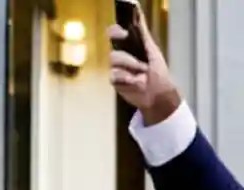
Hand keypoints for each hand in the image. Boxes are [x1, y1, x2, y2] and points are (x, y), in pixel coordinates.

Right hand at [108, 6, 180, 124]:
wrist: (157, 93)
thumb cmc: (157, 72)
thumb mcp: (152, 50)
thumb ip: (143, 33)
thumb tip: (137, 12)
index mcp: (131, 47)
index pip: (116, 35)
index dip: (115, 32)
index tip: (120, 33)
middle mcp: (122, 57)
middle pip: (114, 51)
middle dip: (125, 57)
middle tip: (135, 61)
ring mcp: (117, 69)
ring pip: (114, 63)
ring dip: (130, 67)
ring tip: (141, 74)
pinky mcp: (115, 81)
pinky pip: (114, 76)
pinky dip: (125, 79)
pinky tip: (134, 82)